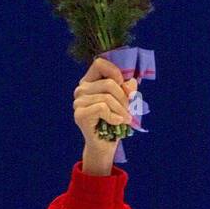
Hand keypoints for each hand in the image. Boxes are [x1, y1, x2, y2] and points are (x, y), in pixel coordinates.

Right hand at [74, 57, 136, 175]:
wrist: (104, 145)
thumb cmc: (114, 120)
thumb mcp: (124, 101)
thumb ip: (127, 88)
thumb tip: (131, 82)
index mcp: (90, 81)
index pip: (99, 63)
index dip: (115, 72)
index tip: (125, 87)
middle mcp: (81, 89)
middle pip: (109, 83)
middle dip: (124, 98)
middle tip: (130, 110)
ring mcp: (78, 102)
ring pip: (107, 97)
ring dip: (122, 109)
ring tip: (126, 118)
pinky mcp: (79, 114)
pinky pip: (102, 108)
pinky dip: (114, 116)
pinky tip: (118, 122)